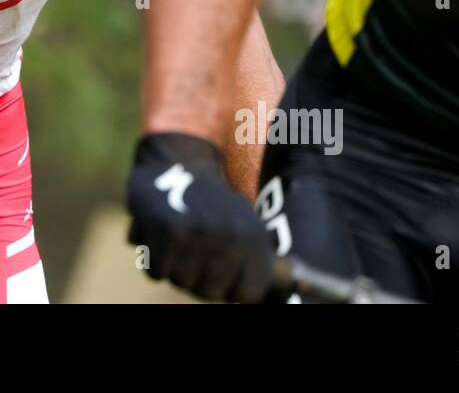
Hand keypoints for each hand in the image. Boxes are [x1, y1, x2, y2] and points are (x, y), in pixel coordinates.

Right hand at [126, 132, 274, 302]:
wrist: (176, 161)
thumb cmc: (214, 206)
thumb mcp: (250, 228)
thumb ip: (269, 264)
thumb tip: (305, 286)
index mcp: (255, 237)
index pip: (245, 296)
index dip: (228, 288)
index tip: (221, 268)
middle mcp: (231, 234)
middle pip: (209, 292)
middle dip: (197, 277)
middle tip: (194, 248)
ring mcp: (199, 231)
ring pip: (181, 282)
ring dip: (174, 266)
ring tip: (178, 238)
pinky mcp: (167, 228)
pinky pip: (156, 271)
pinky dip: (153, 258)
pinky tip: (160, 235)